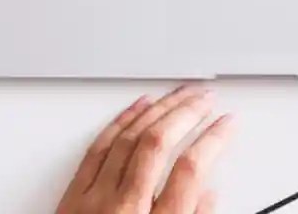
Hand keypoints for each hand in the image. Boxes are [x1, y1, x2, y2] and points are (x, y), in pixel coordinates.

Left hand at [56, 86, 233, 213]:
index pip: (191, 169)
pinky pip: (98, 147)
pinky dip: (121, 121)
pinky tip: (137, 108)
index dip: (213, 138)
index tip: (227, 123)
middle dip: (186, 111)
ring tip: (179, 94)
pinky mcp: (71, 198)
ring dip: (158, 108)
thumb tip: (208, 196)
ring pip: (129, 137)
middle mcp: (124, 209)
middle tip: (205, 98)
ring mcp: (94, 201)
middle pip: (159, 143)